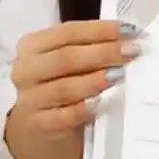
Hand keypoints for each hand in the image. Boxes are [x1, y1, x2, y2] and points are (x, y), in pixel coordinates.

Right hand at [3, 20, 140, 158]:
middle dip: (103, 52)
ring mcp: (30, 99)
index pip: (68, 32)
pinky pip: (64, 116)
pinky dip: (84, 109)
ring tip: (120, 75)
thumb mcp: (66, 63)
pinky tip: (101, 103)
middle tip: (131, 51)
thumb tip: (127, 38)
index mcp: (32, 46)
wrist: (38, 129)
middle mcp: (26, 70)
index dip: (100, 30)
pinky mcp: (39, 125)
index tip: (129, 30)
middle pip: (66, 58)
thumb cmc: (59, 85)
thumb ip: (89, 48)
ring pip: (65, 87)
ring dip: (95, 80)